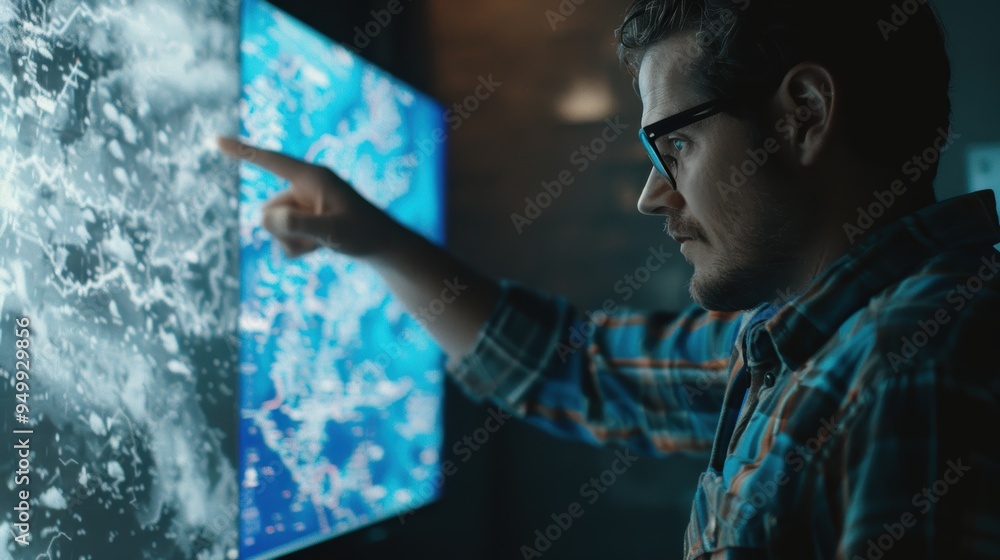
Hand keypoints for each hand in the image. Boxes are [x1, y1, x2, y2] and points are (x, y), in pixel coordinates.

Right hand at [217, 137, 394, 257]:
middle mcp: (305, 186)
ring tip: (323, 244)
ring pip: (273, 226)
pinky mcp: (304, 217)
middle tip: (319, 239)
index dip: (241, 151)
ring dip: (292, 242)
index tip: (215, 140)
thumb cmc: (364, 235)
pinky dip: (296, 247)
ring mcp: (303, 202)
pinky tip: (320, 247)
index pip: (269, 160)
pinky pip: (282, 235)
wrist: (383, 247)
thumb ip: (298, 224)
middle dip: (283, 231)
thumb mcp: (333, 232)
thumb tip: (264, 217)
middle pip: (268, 210)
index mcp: (312, 177)